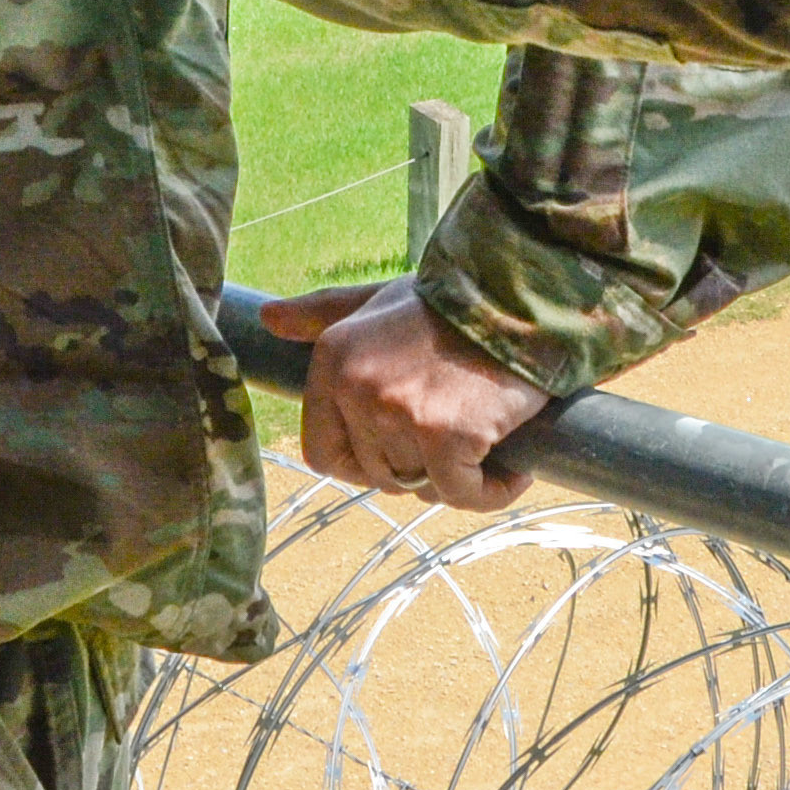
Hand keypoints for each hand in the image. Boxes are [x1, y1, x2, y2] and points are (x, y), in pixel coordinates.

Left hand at [262, 279, 551, 508]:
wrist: (520, 294)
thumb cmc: (451, 301)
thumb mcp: (378, 301)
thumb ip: (323, 314)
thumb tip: (269, 318)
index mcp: (333, 359)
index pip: (323, 452)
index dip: (362, 464)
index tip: (400, 453)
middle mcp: (356, 388)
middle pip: (378, 474)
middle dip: (418, 466)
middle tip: (457, 437)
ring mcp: (400, 414)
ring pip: (421, 486)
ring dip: (458, 477)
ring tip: (487, 441)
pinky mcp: (447, 436)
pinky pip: (462, 494)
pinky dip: (493, 490)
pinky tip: (513, 467)